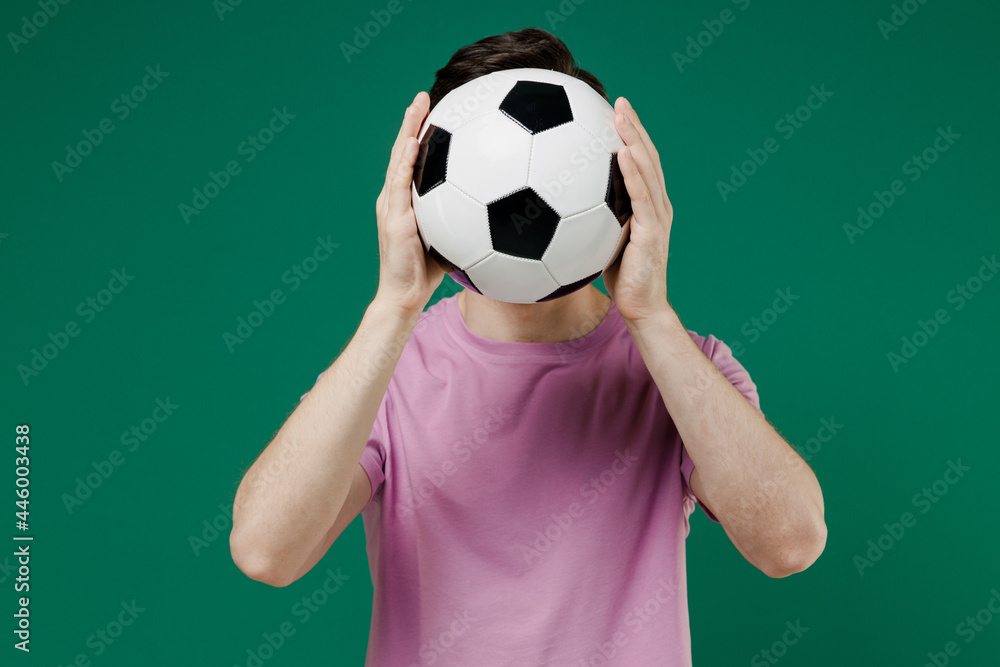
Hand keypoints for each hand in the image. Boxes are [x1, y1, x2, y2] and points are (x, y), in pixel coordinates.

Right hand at [373, 91, 445, 317]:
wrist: (405, 296)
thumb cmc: (427, 273)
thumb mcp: (451, 239)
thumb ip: (466, 220)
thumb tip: (500, 211)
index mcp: (407, 200)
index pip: (414, 161)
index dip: (421, 135)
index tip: (434, 111)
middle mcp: (396, 198)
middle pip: (404, 152)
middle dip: (412, 122)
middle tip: (424, 96)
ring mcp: (392, 206)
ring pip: (399, 160)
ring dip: (408, 130)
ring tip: (417, 105)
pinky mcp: (394, 219)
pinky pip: (400, 184)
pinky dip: (406, 162)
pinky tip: (416, 142)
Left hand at [602, 97, 673, 325]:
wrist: (641, 307)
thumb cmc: (621, 278)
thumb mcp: (601, 241)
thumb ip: (591, 219)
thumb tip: (558, 205)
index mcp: (646, 205)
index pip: (640, 162)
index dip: (630, 135)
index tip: (613, 110)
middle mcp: (656, 205)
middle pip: (647, 157)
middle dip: (634, 127)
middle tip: (618, 101)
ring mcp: (657, 216)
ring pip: (648, 169)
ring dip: (634, 139)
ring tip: (621, 115)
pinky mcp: (653, 231)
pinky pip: (642, 196)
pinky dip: (633, 172)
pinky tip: (621, 152)